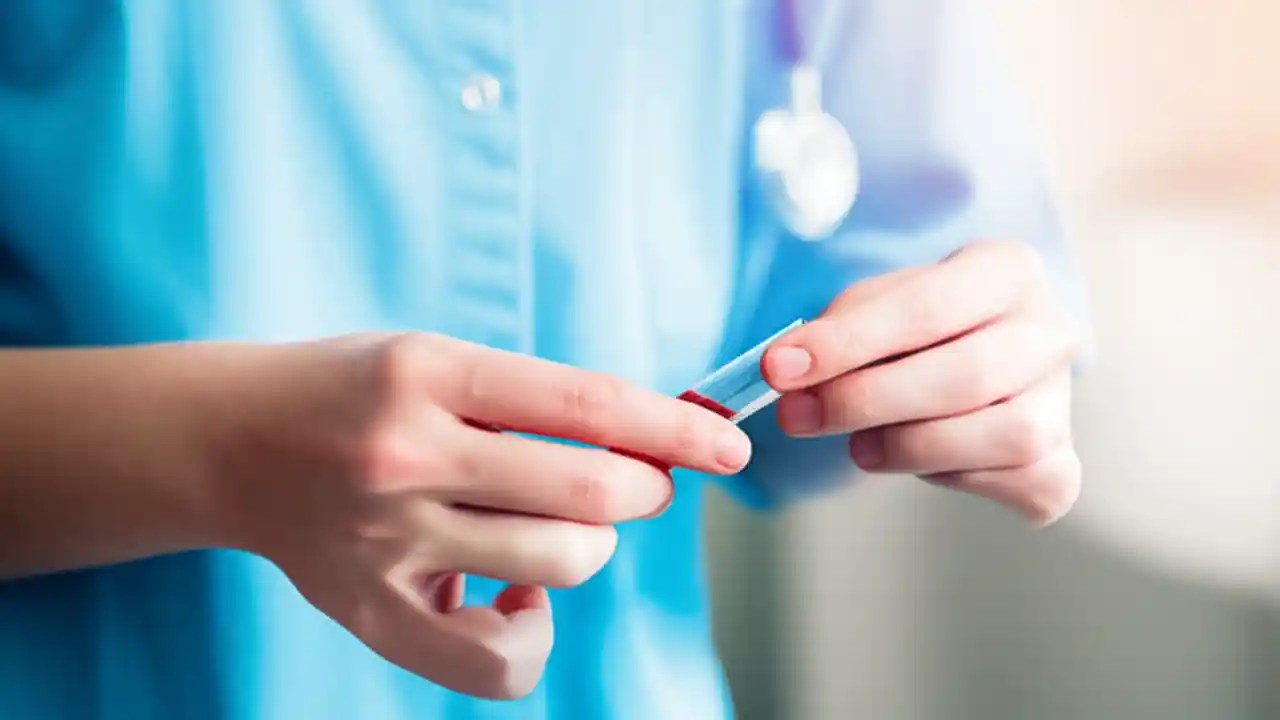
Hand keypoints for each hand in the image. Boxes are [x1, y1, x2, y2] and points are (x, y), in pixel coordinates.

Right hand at [199, 333, 750, 697]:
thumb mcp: (434, 358)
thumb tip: (648, 447)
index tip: (727, 445)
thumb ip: (529, 400)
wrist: (229, 442)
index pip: (585, 403)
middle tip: (639, 482)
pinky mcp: (373, 612)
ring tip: (554, 525)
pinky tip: (518, 590)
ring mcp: (388, 541)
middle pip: (589, 492)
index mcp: (428, 372)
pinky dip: (535, 630)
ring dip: (590, 545)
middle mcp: (407, 453)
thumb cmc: (352, 391)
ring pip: (559, 562)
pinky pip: (497, 660)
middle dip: (645, 488)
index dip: (674, 429)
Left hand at [762, 240, 1081, 525]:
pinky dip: (961, 480)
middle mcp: (1051, 329)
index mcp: (1007, 270)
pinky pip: (1026, 483)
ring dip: (912, 447)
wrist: (961, 359)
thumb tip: (788, 373)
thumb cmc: (911, 330)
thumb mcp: (870, 309)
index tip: (780, 367)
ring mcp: (1063, 399)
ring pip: (1006, 435)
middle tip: (796, 416)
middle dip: (866, 401)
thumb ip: (837, 335)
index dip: (849, 342)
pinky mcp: (1062, 463)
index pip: (930, 305)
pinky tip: (924, 463)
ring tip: (861, 445)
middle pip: (968, 375)